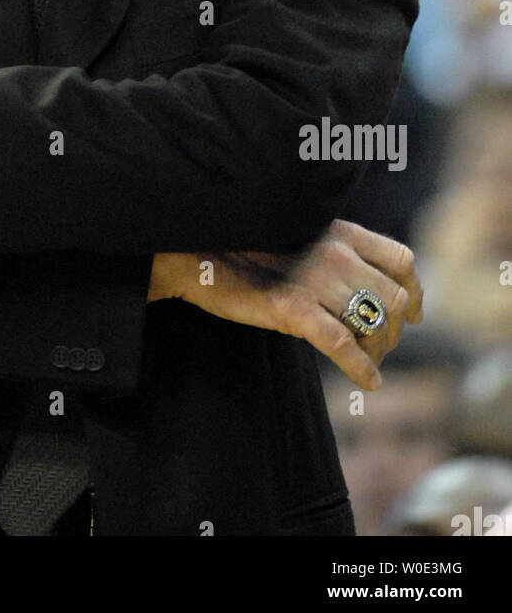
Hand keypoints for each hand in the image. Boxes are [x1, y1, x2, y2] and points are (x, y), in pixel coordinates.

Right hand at [147, 219, 421, 391]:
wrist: (196, 251)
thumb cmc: (245, 247)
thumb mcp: (300, 238)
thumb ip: (335, 254)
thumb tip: (370, 289)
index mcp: (340, 230)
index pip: (401, 260)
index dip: (415, 292)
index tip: (415, 315)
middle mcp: (335, 250)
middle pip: (394, 299)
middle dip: (394, 332)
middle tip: (379, 349)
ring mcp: (315, 278)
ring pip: (373, 324)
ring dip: (377, 352)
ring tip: (366, 363)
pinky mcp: (292, 307)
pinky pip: (343, 344)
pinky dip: (361, 368)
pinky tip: (367, 382)